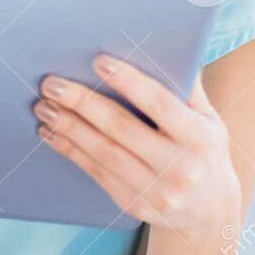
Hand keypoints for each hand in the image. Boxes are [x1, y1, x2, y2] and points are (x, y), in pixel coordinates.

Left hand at [33, 55, 239, 234]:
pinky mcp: (134, 205)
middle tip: (51, 84)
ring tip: (43, 106)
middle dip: (81, 103)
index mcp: (200, 138)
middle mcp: (179, 167)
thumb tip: (164, 44)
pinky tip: (51, 133)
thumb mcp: (209, 119)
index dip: (128, 81)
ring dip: (67, 126)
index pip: (160, 104)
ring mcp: (156, 191)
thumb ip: (187, 87)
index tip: (98, 61)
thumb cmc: (204, 151)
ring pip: (102, 152)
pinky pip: (95, 172)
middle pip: (120, 128)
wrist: (211, 210)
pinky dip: (69, 150)